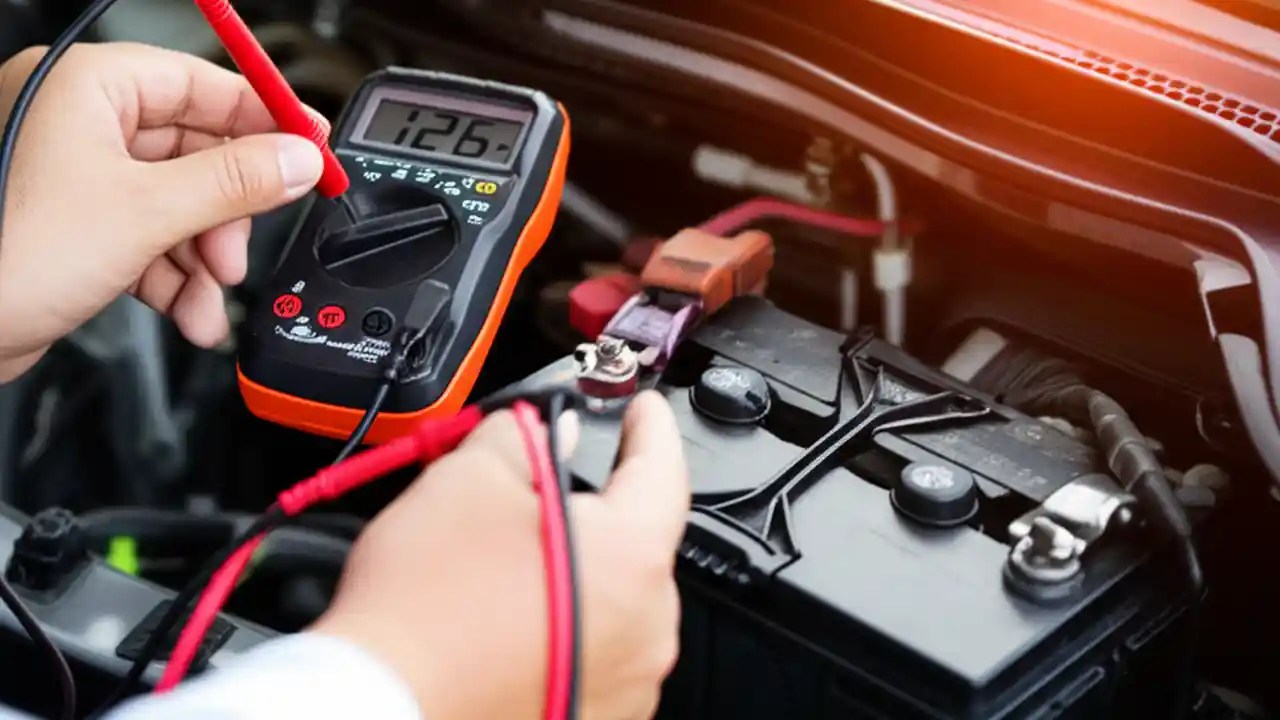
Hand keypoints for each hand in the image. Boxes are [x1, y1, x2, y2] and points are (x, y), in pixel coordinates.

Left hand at [0, 42, 324, 379]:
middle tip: (243, 248)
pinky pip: (151, 238)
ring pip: (180, 205)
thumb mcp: (146, 213)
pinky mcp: (77, 227)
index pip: (204, 84)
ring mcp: (77, 177)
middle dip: (228, 216)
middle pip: (198, 153)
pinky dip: (176, 277)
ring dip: (205, 259)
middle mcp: (80, 123)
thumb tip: (297, 159)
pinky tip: (186, 310)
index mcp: (87, 88)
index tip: (311, 149)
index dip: (266, 120)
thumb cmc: (3, 254)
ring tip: (208, 298)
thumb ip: (235, 182)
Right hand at [314, 391, 690, 719]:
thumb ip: (527, 437)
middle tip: (538, 492)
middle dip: (591, 509)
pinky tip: (508, 618)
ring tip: (504, 567)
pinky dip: (562, 628)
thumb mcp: (469, 478)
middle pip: (632, 541)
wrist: (381, 709)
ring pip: (612, 600)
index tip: (643, 410)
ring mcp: (625, 683)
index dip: (651, 428)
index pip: (663, 471)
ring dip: (573, 574)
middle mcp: (647, 629)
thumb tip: (547, 433)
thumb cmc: (424, 610)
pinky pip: (593, 653)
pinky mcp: (595, 716)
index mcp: (632, 558)